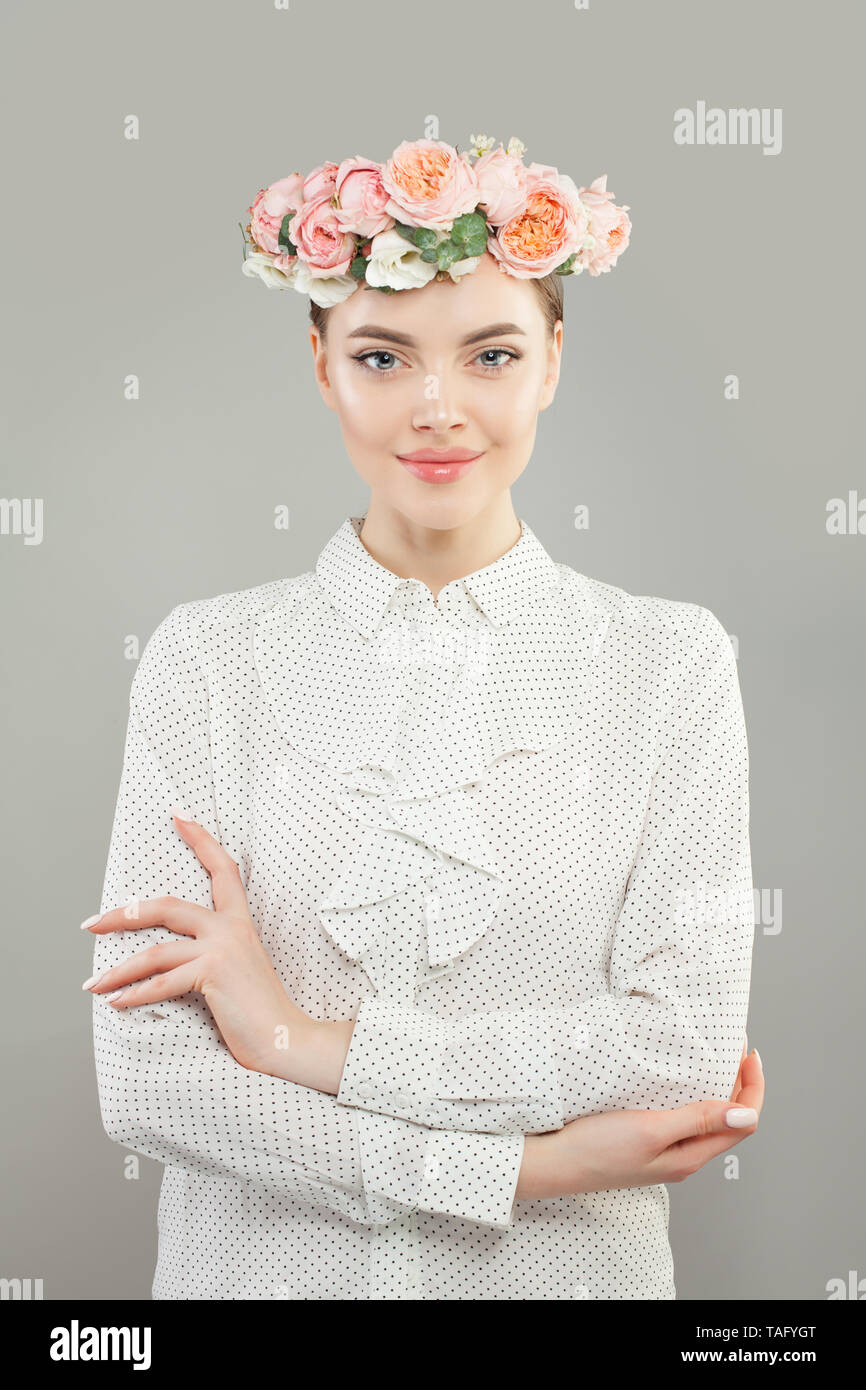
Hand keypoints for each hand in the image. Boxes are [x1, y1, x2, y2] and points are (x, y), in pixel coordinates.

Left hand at [82, 812, 313, 1077]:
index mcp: (240, 923)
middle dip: (124, 915)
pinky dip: (134, 995)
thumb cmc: (258, 1011)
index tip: (179, 816)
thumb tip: (166, 958)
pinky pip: (162, 982)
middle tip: (91, 924)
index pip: (222, 869)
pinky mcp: (214, 973)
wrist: (285, 1039)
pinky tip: (117, 1003)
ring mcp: (223, 949)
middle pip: (168, 906)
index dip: (201, 840)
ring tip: (94, 984)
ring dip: (119, 970)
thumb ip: (211, 953)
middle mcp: (232, 928)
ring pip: (156, 951)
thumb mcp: (237, 970)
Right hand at [517, 1044, 763, 1199]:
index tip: (748, 1053)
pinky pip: (683, 1118)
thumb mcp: (651, 1129)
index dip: (753, 1088)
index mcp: (691, 1156)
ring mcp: (664, 1150)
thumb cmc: (597, 1149)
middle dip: (739, 1083)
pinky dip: (692, 1095)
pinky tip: (680, 1079)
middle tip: (733, 1046)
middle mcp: (683, 1155)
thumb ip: (697, 1120)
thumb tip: (747, 1114)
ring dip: (717, 1088)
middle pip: (729, 1119)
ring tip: (714, 1057)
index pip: (743, 1123)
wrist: (553, 1162)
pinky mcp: (646, 1141)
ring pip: (707, 1118)